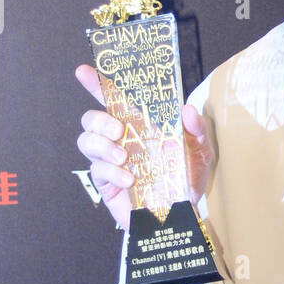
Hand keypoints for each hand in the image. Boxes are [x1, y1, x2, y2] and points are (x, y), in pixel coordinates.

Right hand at [75, 64, 213, 230]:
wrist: (182, 212)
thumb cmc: (188, 176)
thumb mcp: (200, 151)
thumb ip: (196, 130)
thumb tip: (187, 109)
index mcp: (139, 125)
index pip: (114, 100)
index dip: (96, 84)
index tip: (83, 72)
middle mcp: (120, 139)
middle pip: (90, 118)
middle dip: (99, 120)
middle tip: (119, 131)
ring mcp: (110, 160)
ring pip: (86, 141)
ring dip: (101, 145)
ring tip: (123, 156)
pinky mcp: (106, 182)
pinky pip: (97, 170)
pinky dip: (112, 171)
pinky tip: (130, 179)